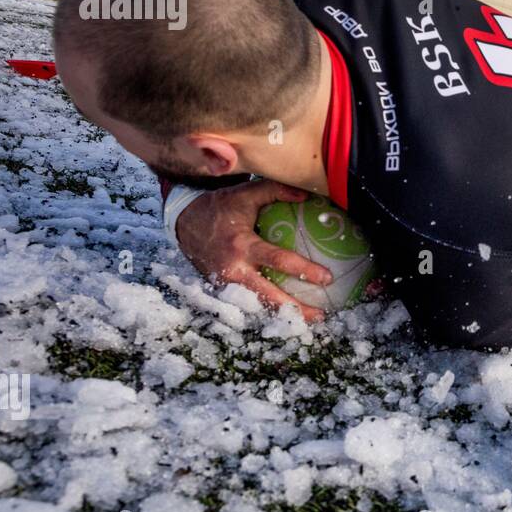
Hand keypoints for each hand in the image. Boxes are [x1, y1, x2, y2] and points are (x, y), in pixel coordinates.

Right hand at [174, 179, 330, 322]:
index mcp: (242, 246)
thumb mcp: (246, 194)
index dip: (304, 271)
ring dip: (283, 316)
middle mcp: (233, 270)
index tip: (327, 278)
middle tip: (321, 314)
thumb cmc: (221, 208)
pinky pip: (248, 304)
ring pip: (258, 307)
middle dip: (296, 309)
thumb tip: (308, 194)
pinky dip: (267, 311)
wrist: (184, 223)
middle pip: (268, 297)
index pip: (278, 261)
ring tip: (309, 321)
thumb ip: (276, 190)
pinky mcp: (222, 291)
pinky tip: (287, 315)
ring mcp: (226, 284)